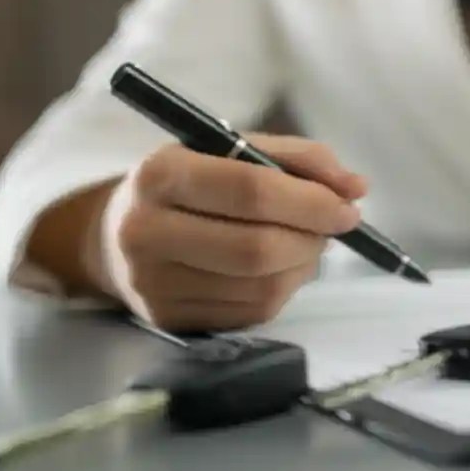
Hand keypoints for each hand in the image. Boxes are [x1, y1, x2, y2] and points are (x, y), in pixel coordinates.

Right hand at [95, 135, 366, 330]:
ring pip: (261, 286)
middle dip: (312, 238)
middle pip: (257, 248)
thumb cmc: (188, 183)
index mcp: (160, 174)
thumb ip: (296, 159)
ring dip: (303, 265)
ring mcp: (154, 284)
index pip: (251, 190)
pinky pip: (251, 312)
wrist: (113, 236)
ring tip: (306, 242)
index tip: (348, 206)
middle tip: (333, 227)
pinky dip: (283, 288)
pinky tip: (280, 268)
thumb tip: (356, 187)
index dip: (311, 201)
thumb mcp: (229, 149)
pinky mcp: (169, 320)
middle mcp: (146, 232)